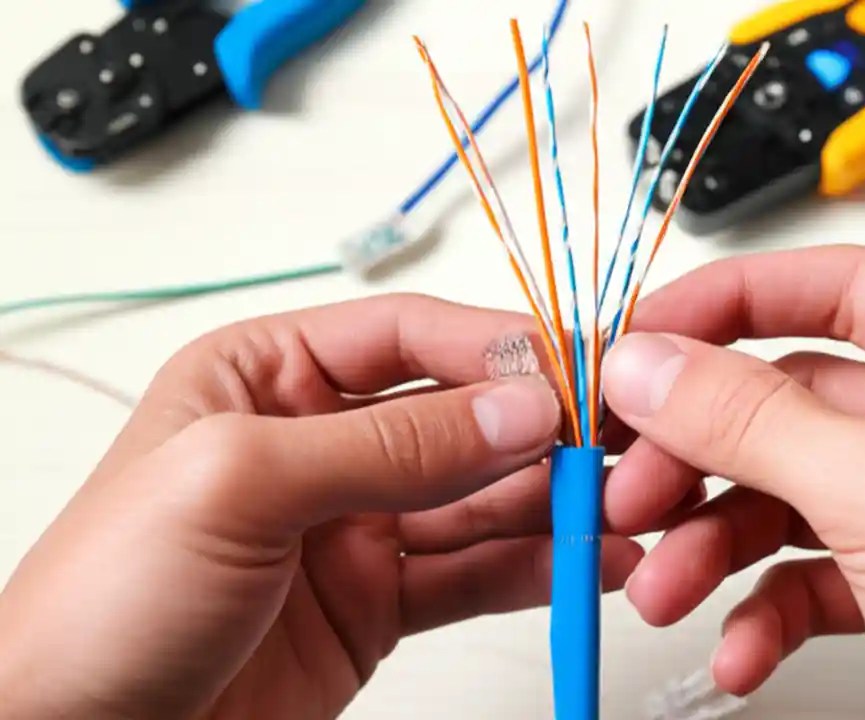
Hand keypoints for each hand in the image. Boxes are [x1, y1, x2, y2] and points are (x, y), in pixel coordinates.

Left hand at [0, 294, 641, 719]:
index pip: (409, 337)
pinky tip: (586, 565)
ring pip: (480, 499)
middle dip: (540, 435)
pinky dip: (536, 570)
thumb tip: (513, 408)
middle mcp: (319, 444)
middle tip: (612, 453)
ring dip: (554, 506)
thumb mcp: (240, 484)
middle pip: (460, 419)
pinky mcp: (378, 603)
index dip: (497, 350)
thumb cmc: (100, 604)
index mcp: (267, 378)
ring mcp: (354, 526)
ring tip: (619, 515)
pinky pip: (474, 574)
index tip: (571, 376)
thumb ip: (388, 443)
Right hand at [602, 246, 864, 718]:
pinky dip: (763, 608)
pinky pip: (811, 572)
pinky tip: (740, 648)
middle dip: (700, 454)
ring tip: (664, 586)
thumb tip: (651, 363)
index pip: (832, 285)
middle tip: (632, 486)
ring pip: (787, 492)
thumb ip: (751, 419)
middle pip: (789, 399)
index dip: (723, 305)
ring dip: (714, 542)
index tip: (638, 338)